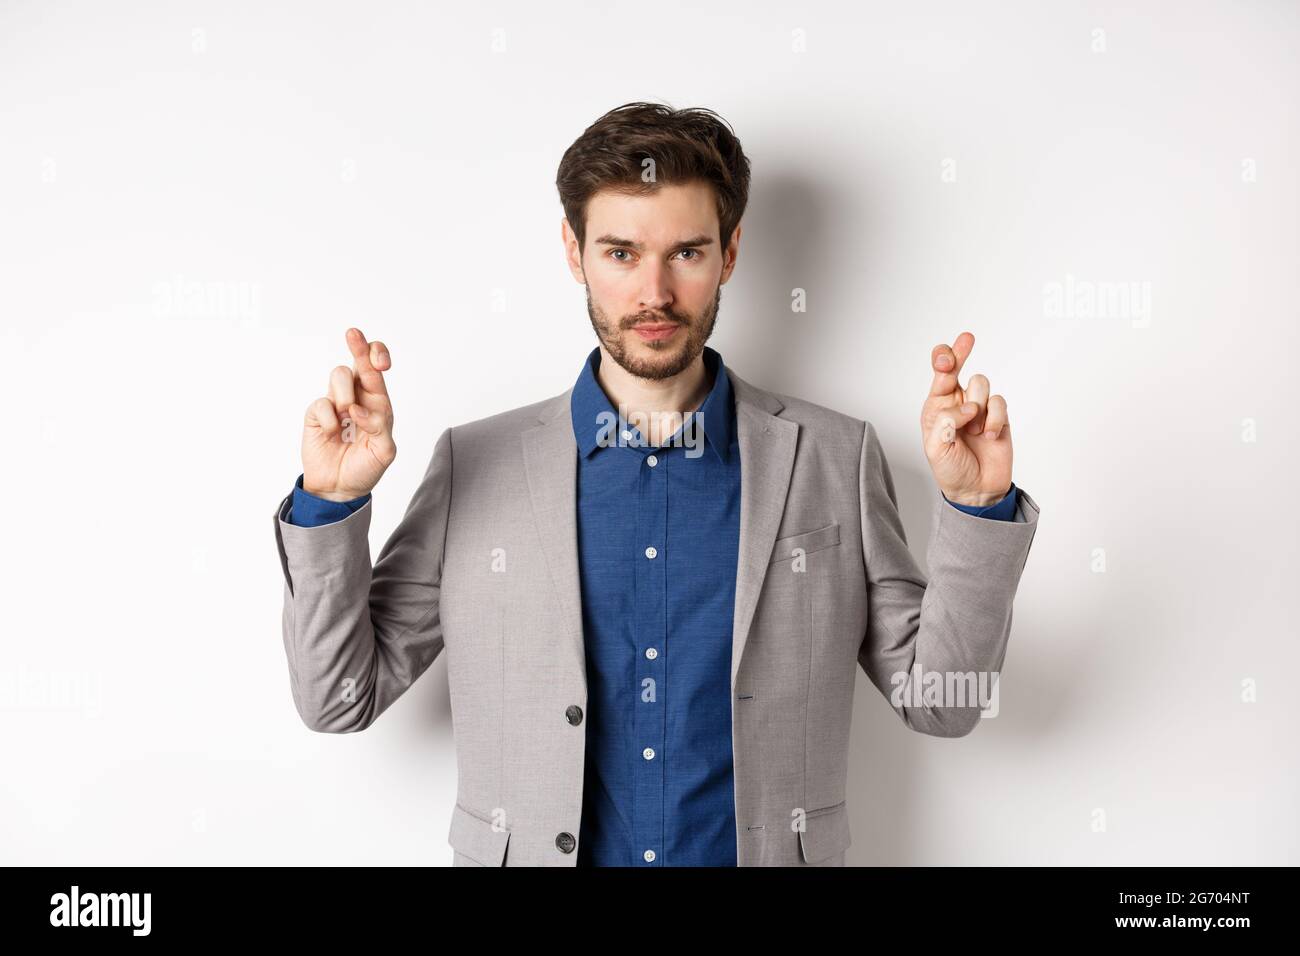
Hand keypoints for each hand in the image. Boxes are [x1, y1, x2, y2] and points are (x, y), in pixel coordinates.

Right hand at [301, 328, 396, 500]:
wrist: (339, 488)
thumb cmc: (365, 468)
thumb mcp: (384, 451)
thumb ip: (379, 427)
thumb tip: (358, 409)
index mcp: (377, 403)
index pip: (377, 372)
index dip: (378, 357)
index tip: (380, 360)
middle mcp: (357, 398)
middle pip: (357, 363)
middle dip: (359, 347)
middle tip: (353, 334)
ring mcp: (335, 403)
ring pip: (339, 375)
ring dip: (345, 393)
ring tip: (347, 416)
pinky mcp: (316, 414)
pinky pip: (321, 403)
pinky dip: (329, 419)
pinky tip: (333, 434)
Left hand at [920, 331, 1012, 506]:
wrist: (976, 489)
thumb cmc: (950, 468)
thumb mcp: (936, 448)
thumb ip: (946, 423)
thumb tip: (967, 407)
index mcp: (937, 406)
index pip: (939, 375)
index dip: (943, 360)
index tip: (946, 356)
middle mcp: (957, 402)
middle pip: (960, 367)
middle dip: (961, 352)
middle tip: (967, 338)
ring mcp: (979, 407)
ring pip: (981, 383)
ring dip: (977, 405)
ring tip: (973, 429)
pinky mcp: (999, 416)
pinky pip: (999, 403)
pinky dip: (994, 420)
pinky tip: (988, 436)